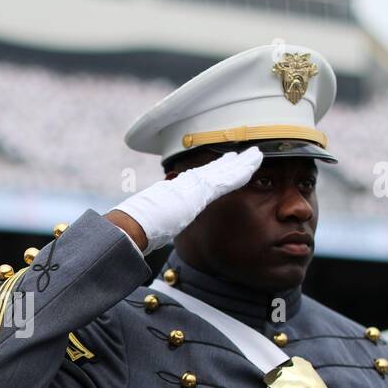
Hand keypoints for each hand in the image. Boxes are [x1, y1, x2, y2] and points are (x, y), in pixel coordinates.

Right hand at [111, 147, 262, 254]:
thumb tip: (154, 233)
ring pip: (223, 170)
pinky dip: (241, 172)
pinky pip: (226, 180)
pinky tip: (253, 166)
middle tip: (247, 154)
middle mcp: (184, 183)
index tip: (226, 163)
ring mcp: (192, 185)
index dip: (215, 169)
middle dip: (231, 162)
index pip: (200, 177)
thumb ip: (159, 223)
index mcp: (175, 190)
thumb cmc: (136, 230)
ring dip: (242, 163)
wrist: (131, 226)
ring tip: (256, 155)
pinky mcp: (199, 192)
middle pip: (213, 169)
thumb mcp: (150, 225)